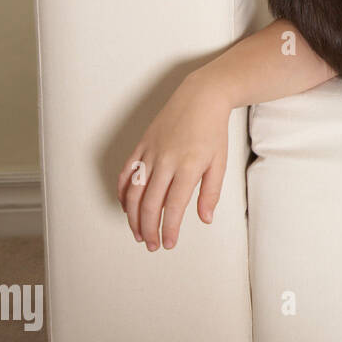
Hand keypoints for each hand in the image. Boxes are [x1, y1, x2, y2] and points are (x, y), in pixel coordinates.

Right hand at [117, 72, 230, 250]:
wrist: (201, 97)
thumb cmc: (213, 130)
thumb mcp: (220, 162)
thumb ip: (211, 192)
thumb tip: (205, 219)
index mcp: (188, 166)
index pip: (174, 206)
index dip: (169, 228)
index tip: (168, 243)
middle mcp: (166, 160)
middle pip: (149, 202)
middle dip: (148, 228)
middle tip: (151, 244)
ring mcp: (150, 152)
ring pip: (133, 191)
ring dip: (132, 216)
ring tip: (138, 233)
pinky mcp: (141, 145)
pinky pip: (125, 173)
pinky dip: (122, 192)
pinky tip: (126, 207)